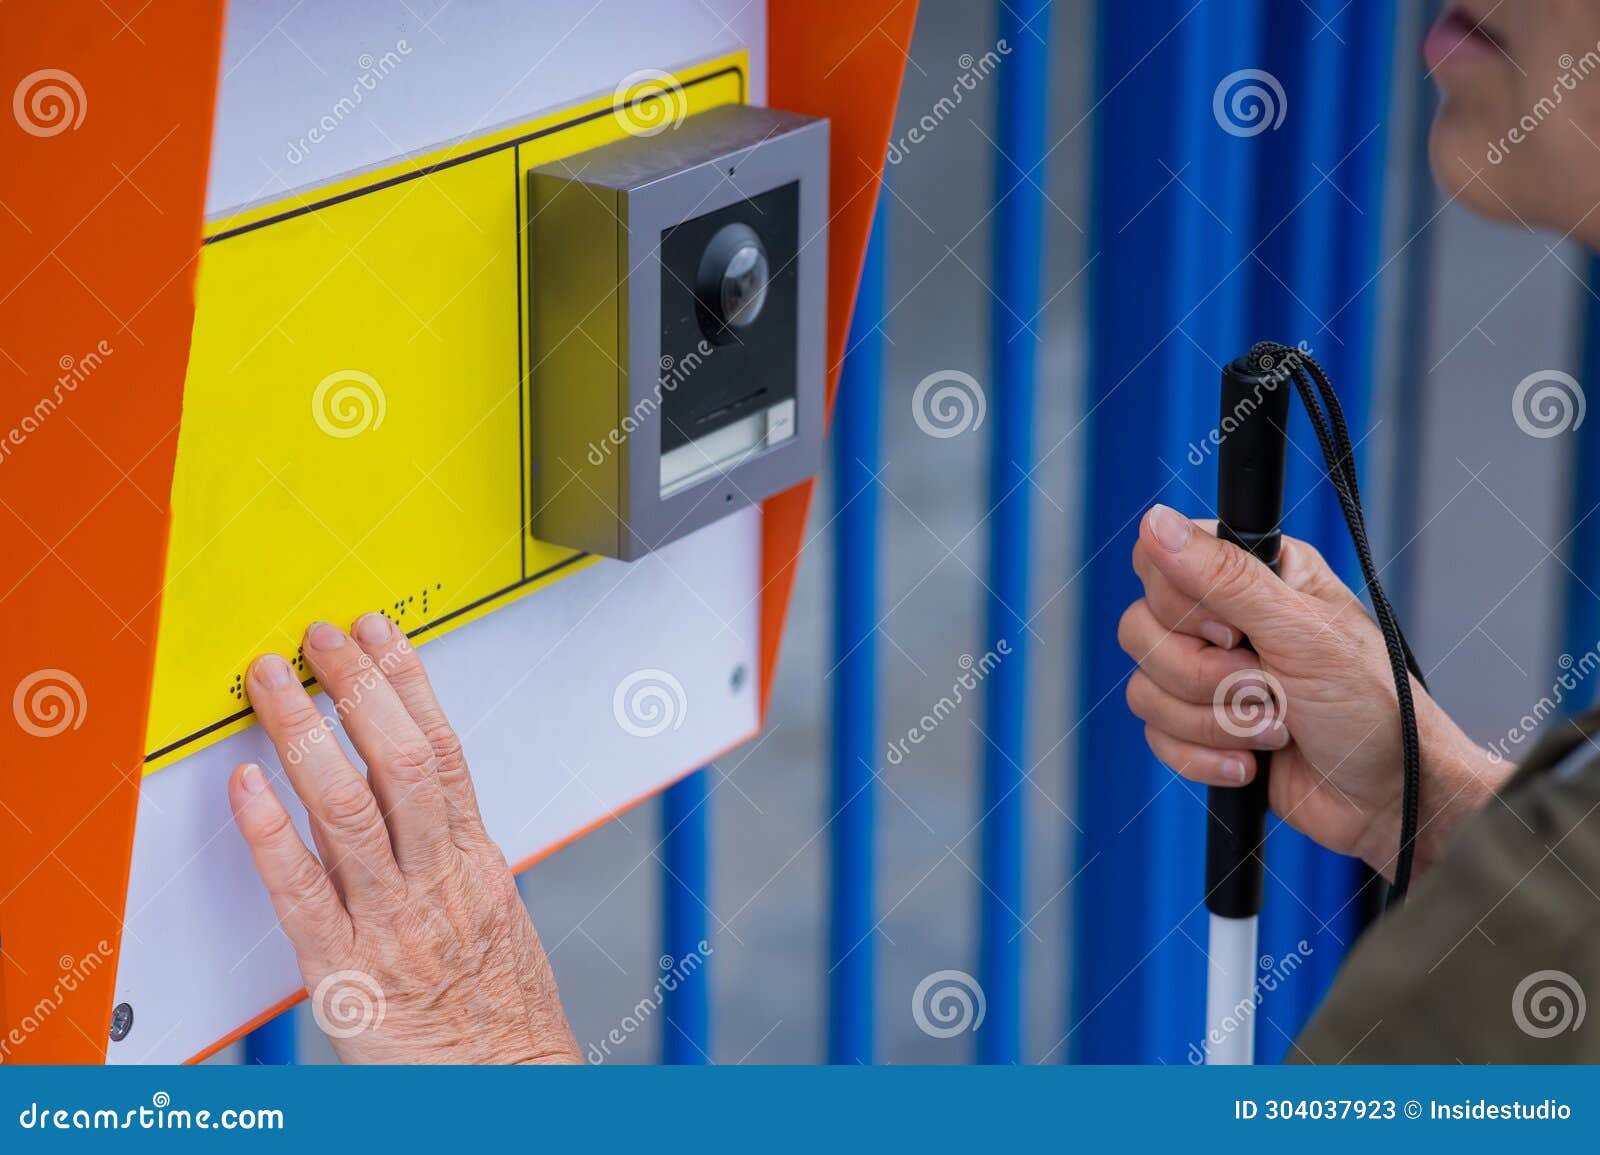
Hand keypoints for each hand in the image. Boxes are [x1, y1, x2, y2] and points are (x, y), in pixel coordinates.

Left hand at [227, 615, 579, 1063]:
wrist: (508, 1087)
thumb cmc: (500, 1010)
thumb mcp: (493, 911)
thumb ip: (452, 853)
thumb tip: (416, 796)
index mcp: (475, 859)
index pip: (442, 748)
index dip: (408, 682)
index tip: (380, 635)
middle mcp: (437, 878)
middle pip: (399, 759)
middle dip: (356, 687)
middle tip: (319, 639)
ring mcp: (391, 921)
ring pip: (348, 807)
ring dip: (304, 734)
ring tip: (271, 684)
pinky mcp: (345, 971)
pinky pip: (303, 890)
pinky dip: (271, 833)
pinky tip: (246, 786)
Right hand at [1118, 504, 1508, 880]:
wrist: (1390, 799)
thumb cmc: (1373, 707)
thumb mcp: (1302, 633)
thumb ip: (1225, 577)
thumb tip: (1155, 521)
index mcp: (1254, 575)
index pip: (1158, 561)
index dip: (1182, 603)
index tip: (1234, 632)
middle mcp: (1224, 619)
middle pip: (1140, 629)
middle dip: (1204, 676)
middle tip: (1267, 685)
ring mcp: (1208, 677)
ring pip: (1144, 689)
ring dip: (1213, 722)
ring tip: (1276, 729)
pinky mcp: (1199, 728)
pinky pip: (1156, 736)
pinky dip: (1204, 756)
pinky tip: (1251, 761)